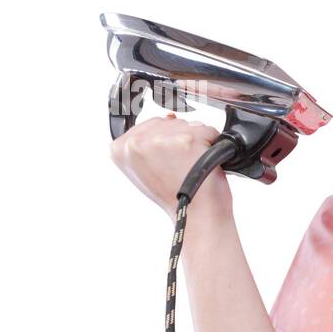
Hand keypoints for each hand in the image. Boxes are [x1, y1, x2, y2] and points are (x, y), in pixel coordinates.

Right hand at [108, 112, 232, 220]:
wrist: (196, 215)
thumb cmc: (176, 195)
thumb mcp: (147, 169)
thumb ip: (148, 143)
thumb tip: (168, 116)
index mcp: (120, 149)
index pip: (151, 124)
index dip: (166, 141)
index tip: (169, 161)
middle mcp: (135, 143)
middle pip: (169, 121)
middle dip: (181, 140)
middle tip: (181, 167)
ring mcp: (160, 140)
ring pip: (188, 125)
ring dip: (197, 143)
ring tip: (190, 166)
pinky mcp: (186, 140)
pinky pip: (207, 130)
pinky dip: (212, 144)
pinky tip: (202, 163)